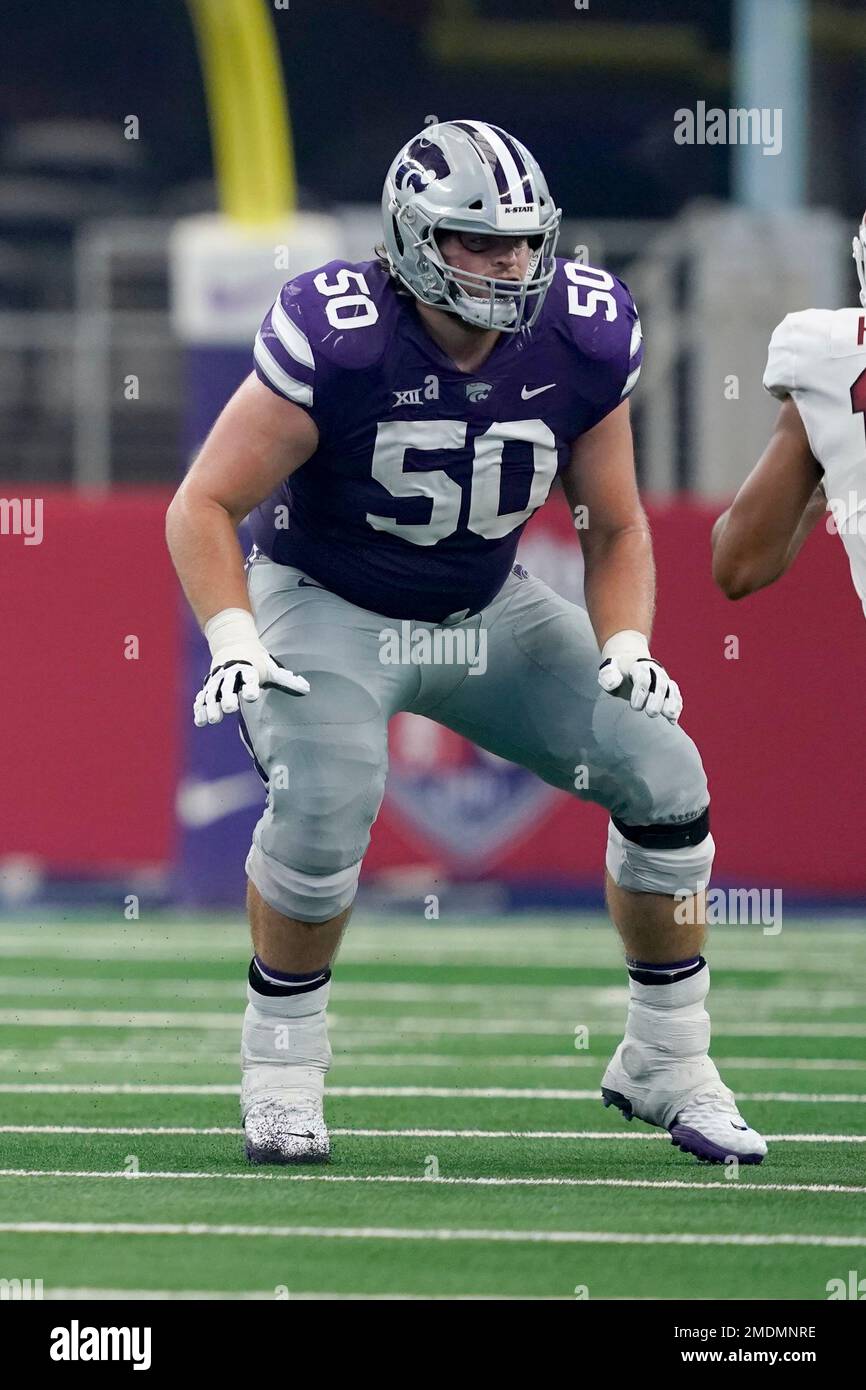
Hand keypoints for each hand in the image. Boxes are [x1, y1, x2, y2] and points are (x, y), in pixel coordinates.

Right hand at [193, 608, 308, 726]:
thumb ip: (287, 680)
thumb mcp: (272, 668)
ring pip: (212, 692)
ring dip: (212, 706)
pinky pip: (202, 697)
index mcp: (248, 669)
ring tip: (213, 720)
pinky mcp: (209, 685)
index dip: (251, 686)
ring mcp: (217, 679)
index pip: (249, 677)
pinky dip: (200, 708)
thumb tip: (307, 689)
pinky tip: (200, 721)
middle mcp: (231, 673)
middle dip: (228, 696)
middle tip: (230, 708)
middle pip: (228, 685)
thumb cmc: (257, 661)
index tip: (252, 696)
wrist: (233, 642)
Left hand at [597, 629, 681, 723]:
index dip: (641, 694)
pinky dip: (676, 707)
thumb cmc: (617, 671)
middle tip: (651, 713)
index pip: (643, 678)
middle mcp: (654, 671)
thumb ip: (608, 676)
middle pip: (660, 685)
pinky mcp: (668, 687)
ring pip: (671, 689)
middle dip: (657, 700)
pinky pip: (676, 695)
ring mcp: (663, 678)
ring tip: (669, 716)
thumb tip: (615, 683)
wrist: (629, 662)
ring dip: (671, 703)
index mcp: (639, 666)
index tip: (634, 707)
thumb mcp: (608, 671)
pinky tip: (673, 720)